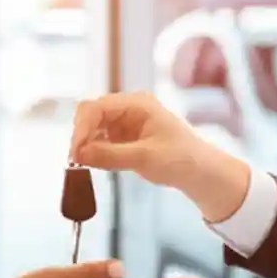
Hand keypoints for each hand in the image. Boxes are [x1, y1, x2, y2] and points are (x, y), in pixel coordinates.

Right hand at [69, 92, 250, 221]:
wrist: (200, 173)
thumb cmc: (180, 159)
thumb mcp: (144, 158)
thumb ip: (110, 155)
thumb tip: (78, 155)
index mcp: (136, 104)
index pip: (96, 107)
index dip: (81, 128)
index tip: (76, 152)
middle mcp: (128, 108)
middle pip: (91, 114)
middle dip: (81, 135)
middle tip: (76, 160)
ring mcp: (125, 123)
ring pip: (93, 128)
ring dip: (86, 144)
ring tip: (84, 164)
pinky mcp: (124, 138)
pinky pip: (101, 140)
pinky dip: (94, 151)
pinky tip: (95, 163)